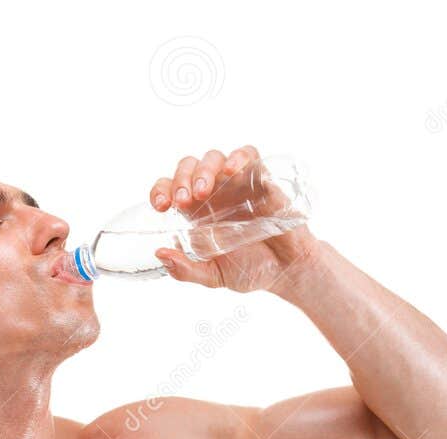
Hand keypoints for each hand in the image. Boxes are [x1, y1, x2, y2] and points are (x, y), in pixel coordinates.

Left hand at [149, 145, 316, 293]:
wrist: (286, 270)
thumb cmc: (250, 270)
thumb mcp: (213, 276)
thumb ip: (186, 270)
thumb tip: (160, 254)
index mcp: (197, 212)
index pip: (171, 189)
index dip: (161, 191)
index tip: (160, 206)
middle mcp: (214, 193)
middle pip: (189, 168)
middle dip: (181, 179)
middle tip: (183, 200)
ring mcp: (237, 183)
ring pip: (214, 158)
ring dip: (204, 169)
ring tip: (202, 192)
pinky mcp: (261, 178)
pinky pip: (248, 155)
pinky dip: (238, 157)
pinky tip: (231, 170)